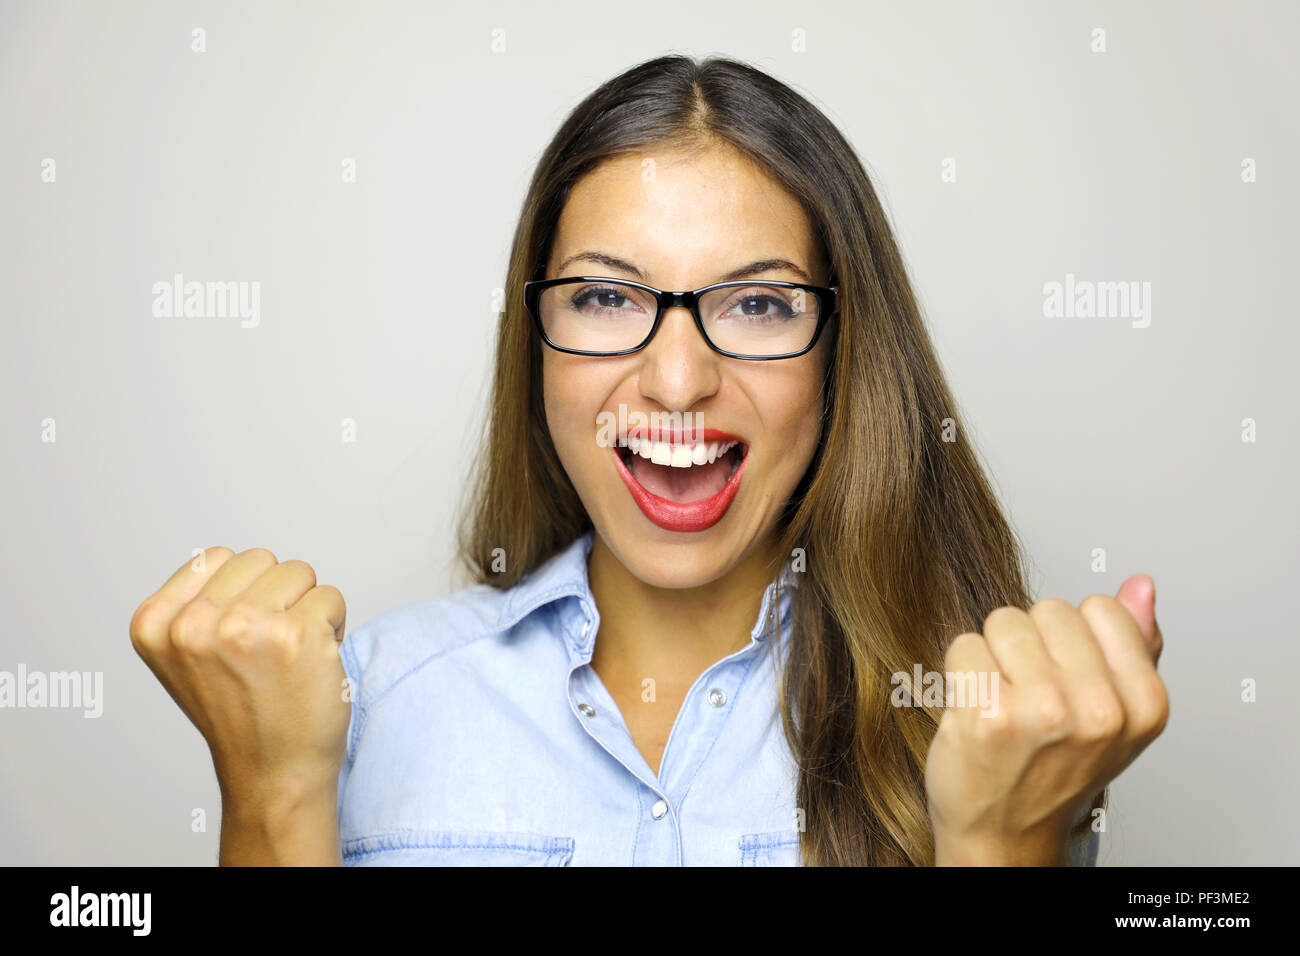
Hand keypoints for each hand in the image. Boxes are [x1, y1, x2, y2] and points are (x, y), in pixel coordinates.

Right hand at [129, 548, 350, 813]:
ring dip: (306, 608)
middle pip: (261, 559)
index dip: (242, 592)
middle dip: (276, 595)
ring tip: (290, 655)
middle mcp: (192, 624)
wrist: (273, 773)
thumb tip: (225, 560)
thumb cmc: (240, 713)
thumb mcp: (185, 656)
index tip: (238, 638)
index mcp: (154, 623)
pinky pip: (330, 597)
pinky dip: (333, 625)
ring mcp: (244, 627)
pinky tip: (313, 663)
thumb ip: (195, 605)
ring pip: (298, 572)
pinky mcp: (295, 634)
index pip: (218, 558)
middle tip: (269, 649)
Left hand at [924, 574, 1167, 864]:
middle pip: (1049, 609)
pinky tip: (975, 710)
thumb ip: (1133, 644)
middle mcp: (1100, 711)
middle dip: (1031, 642)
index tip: (1068, 680)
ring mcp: (1043, 713)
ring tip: (1003, 700)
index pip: (1101, 608)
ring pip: (1004, 620)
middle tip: (1030, 695)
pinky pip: (964, 645)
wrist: (1005, 834)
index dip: (1073, 637)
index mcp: (1143, 705)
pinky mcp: (987, 717)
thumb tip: (1141, 584)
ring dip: (994, 654)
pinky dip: (961, 672)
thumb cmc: (1055, 770)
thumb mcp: (1116, 714)